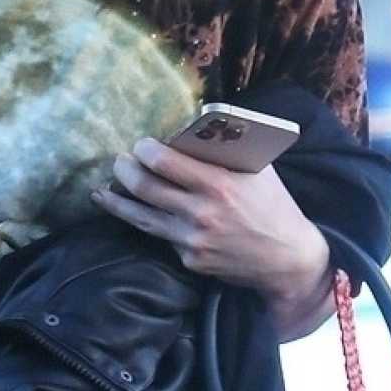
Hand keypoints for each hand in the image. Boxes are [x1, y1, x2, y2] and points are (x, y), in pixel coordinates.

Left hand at [93, 136, 330, 325]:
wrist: (287, 258)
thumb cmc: (273, 205)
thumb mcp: (258, 170)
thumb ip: (226, 153)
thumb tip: (192, 130)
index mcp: (219, 185)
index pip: (164, 162)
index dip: (144, 150)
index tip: (139, 144)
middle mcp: (201, 214)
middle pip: (144, 188)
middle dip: (124, 170)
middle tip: (119, 161)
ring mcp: (192, 240)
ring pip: (141, 217)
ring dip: (118, 202)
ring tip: (104, 191)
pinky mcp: (189, 260)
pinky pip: (162, 235)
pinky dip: (149, 222)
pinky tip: (135, 212)